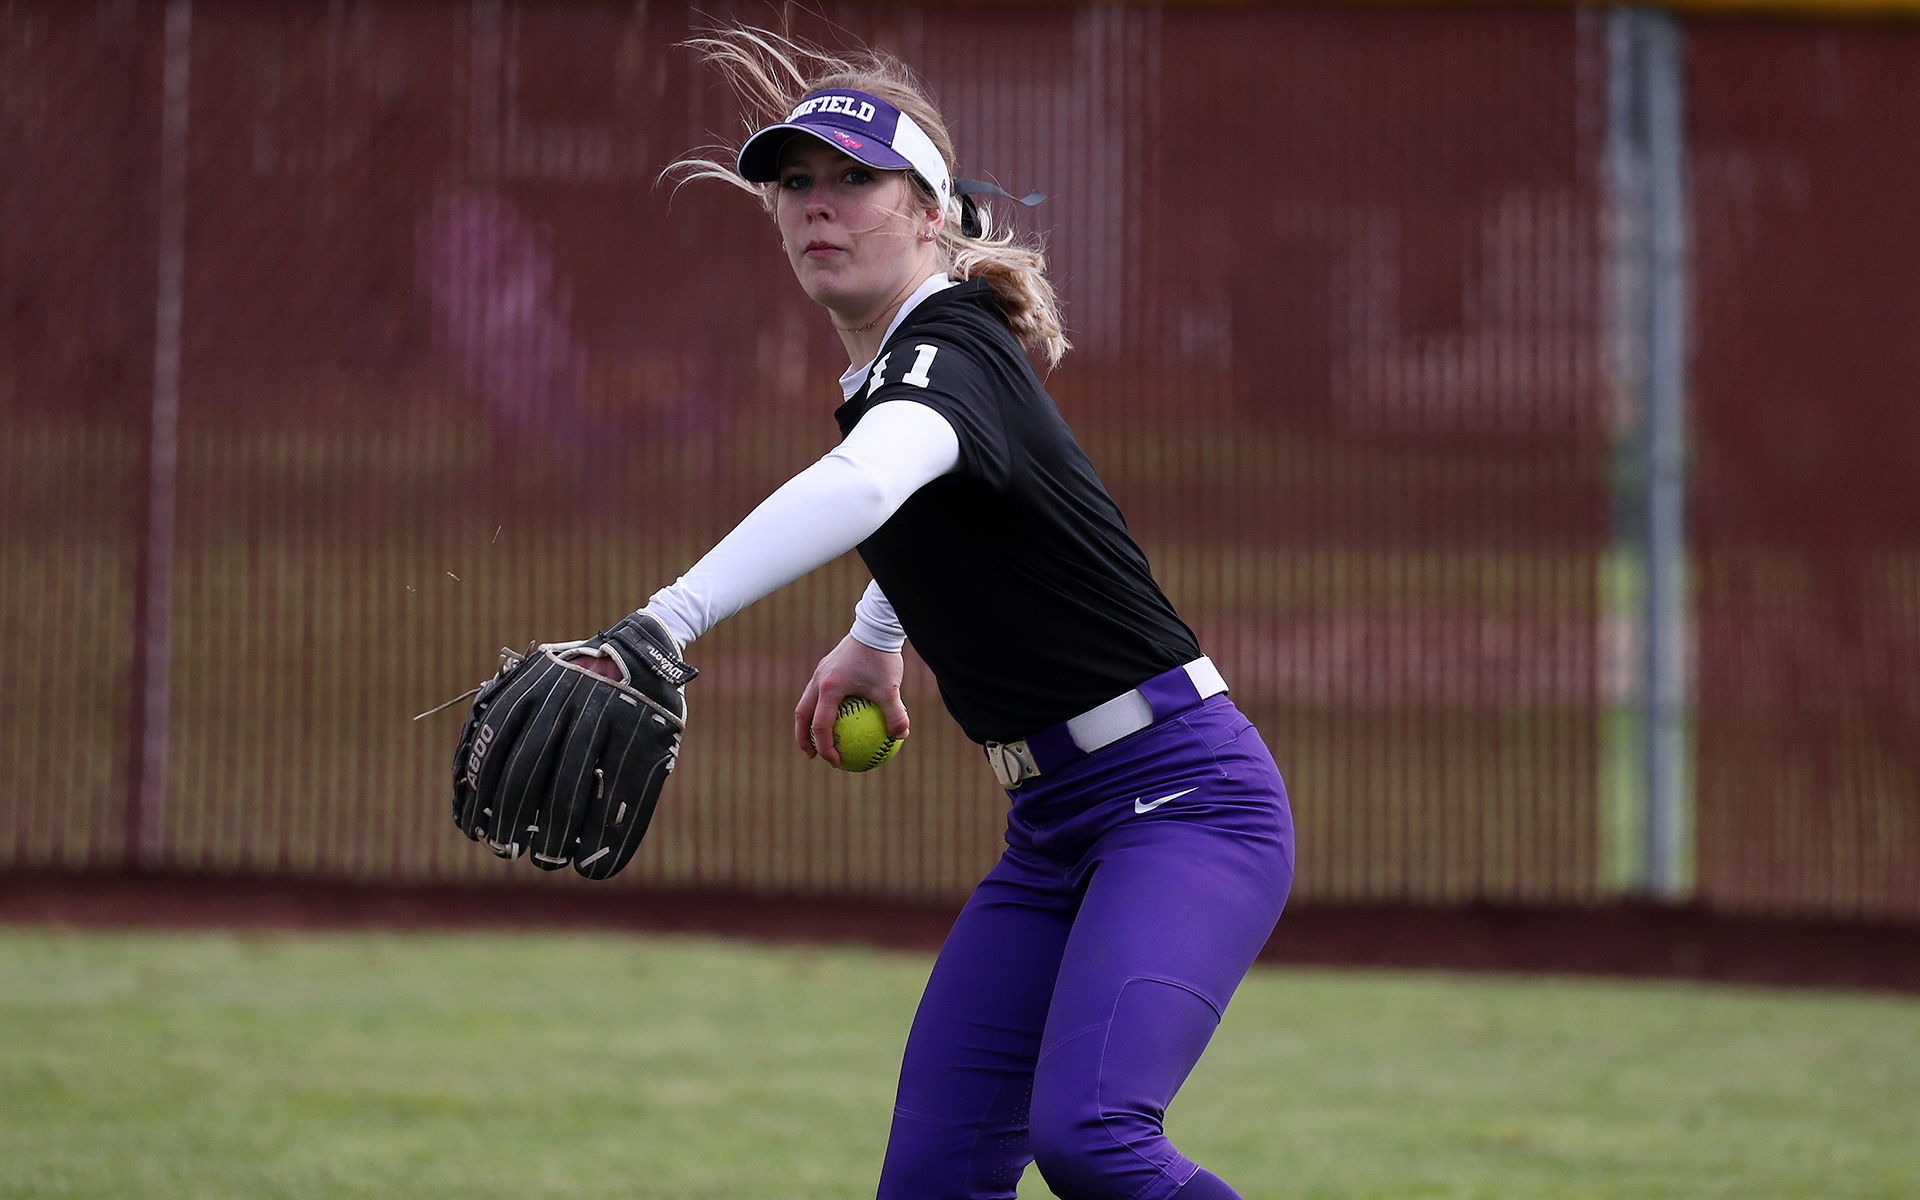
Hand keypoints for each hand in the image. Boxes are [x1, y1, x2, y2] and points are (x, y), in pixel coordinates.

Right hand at [794, 634, 907, 766]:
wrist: (875, 628)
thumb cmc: (882, 659)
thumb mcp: (892, 689)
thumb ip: (896, 715)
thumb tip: (901, 737)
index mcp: (830, 689)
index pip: (821, 725)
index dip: (825, 748)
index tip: (836, 762)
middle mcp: (819, 680)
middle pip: (802, 714)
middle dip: (803, 738)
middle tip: (811, 755)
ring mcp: (820, 672)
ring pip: (807, 702)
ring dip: (808, 722)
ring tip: (818, 739)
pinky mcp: (826, 667)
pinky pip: (819, 693)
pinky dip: (822, 708)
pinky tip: (839, 716)